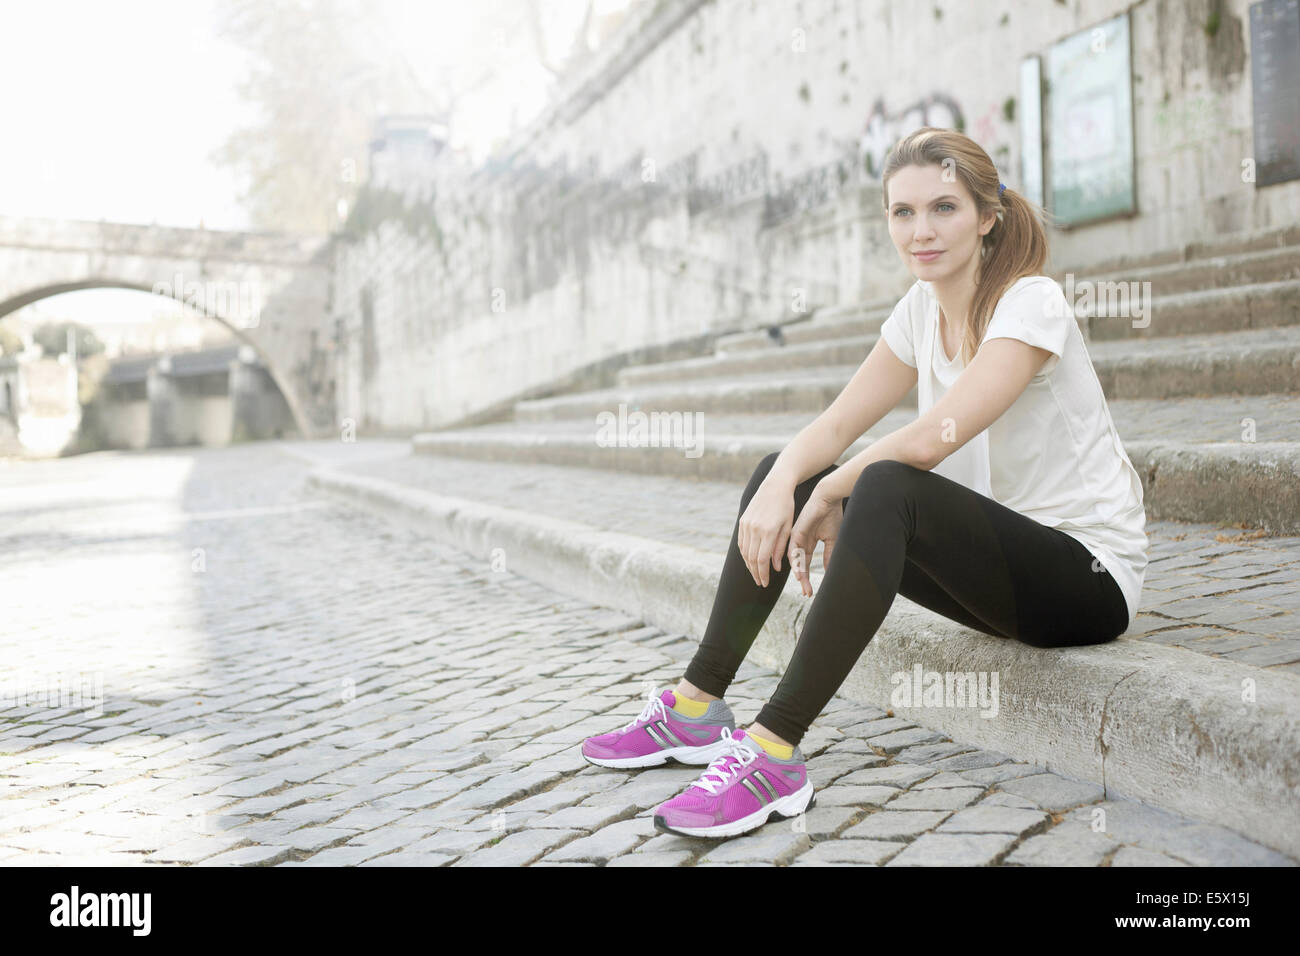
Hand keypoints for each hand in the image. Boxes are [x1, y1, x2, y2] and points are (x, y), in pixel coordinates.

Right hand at [737, 475, 796, 588]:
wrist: (774, 486)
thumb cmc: (786, 507)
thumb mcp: (788, 527)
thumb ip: (780, 548)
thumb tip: (776, 568)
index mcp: (768, 531)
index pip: (761, 559)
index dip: (763, 574)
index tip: (765, 583)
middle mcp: (754, 528)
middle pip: (751, 558)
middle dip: (755, 573)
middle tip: (760, 583)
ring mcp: (746, 524)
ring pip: (744, 552)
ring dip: (749, 565)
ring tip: (756, 574)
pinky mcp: (742, 521)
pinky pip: (741, 543)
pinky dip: (744, 554)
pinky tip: (750, 561)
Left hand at [788, 483, 843, 597]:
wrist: (828, 498)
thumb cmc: (832, 516)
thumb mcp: (832, 540)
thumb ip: (829, 555)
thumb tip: (830, 572)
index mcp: (808, 544)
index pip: (806, 565)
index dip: (808, 578)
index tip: (811, 592)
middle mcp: (800, 543)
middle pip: (799, 565)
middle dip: (803, 580)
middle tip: (807, 593)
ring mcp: (797, 538)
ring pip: (794, 560)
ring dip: (799, 573)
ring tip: (804, 584)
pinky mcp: (796, 532)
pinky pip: (793, 549)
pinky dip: (796, 561)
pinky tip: (799, 571)